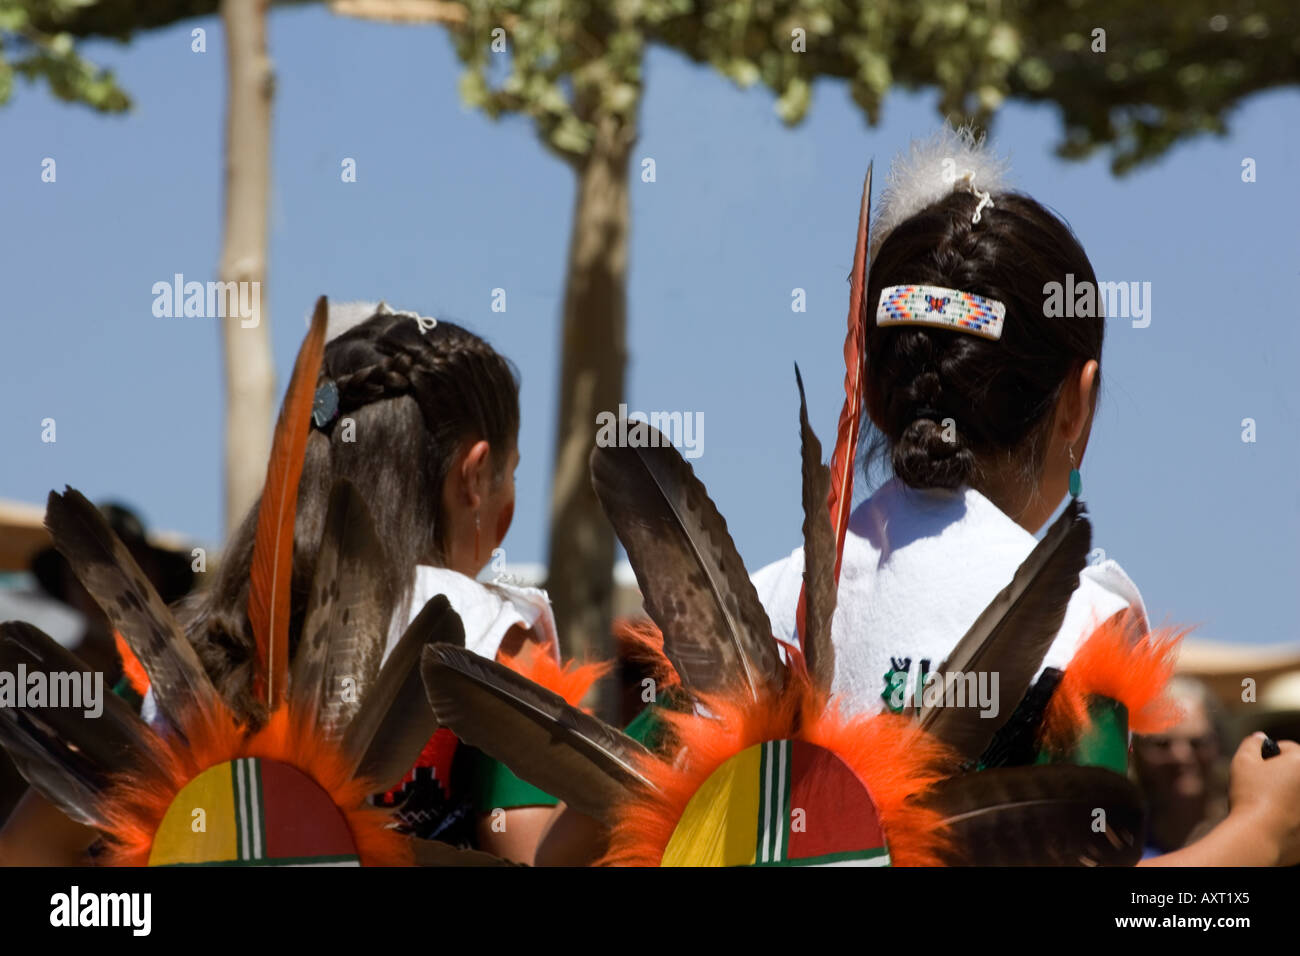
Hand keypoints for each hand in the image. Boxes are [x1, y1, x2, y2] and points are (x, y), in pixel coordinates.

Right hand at [1225, 732, 1299, 865]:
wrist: (1259, 837)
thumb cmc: (1250, 796)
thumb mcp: (1242, 761)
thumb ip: (1251, 743)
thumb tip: (1259, 738)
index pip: (1288, 748)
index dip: (1268, 754)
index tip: (1258, 767)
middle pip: (1295, 772)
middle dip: (1282, 774)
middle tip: (1262, 786)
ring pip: (1297, 793)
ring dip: (1288, 794)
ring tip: (1267, 804)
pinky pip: (1297, 813)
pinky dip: (1292, 814)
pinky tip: (1275, 819)